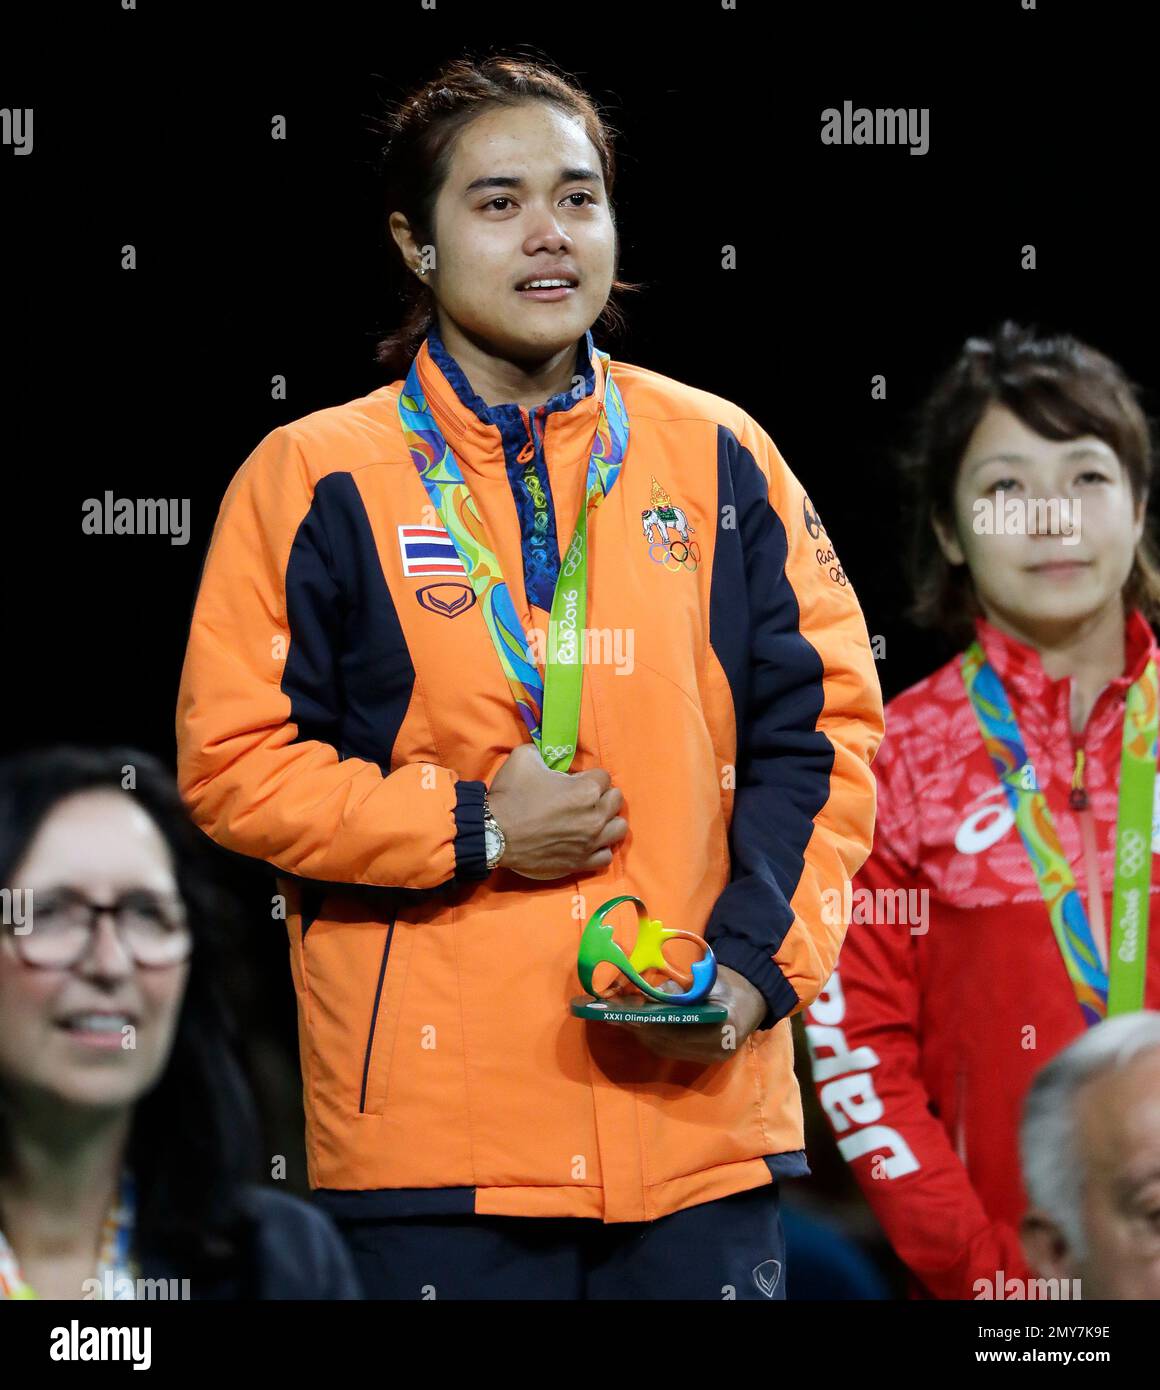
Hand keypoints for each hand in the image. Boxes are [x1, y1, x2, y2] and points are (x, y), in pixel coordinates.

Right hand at [487, 744, 626, 880]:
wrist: (493, 834)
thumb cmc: (510, 795)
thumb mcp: (525, 758)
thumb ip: (546, 753)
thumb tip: (551, 756)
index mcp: (586, 791)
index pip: (605, 777)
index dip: (589, 777)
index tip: (574, 781)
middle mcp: (595, 817)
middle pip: (616, 801)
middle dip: (602, 796)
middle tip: (582, 798)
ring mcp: (590, 843)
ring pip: (619, 828)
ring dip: (608, 821)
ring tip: (591, 819)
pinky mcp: (581, 863)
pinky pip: (606, 856)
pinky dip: (600, 848)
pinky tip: (587, 842)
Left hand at [607, 965, 768, 1063]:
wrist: (753, 996)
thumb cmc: (728, 983)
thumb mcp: (708, 979)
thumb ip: (681, 990)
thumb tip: (647, 996)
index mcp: (724, 1024)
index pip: (681, 1029)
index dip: (653, 1023)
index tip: (632, 1013)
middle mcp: (718, 1048)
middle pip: (670, 1044)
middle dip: (642, 1030)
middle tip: (617, 1017)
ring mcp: (712, 1057)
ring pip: (668, 1050)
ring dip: (643, 1035)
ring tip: (621, 1021)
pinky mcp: (704, 1058)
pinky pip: (673, 1051)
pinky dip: (654, 1039)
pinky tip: (638, 1026)